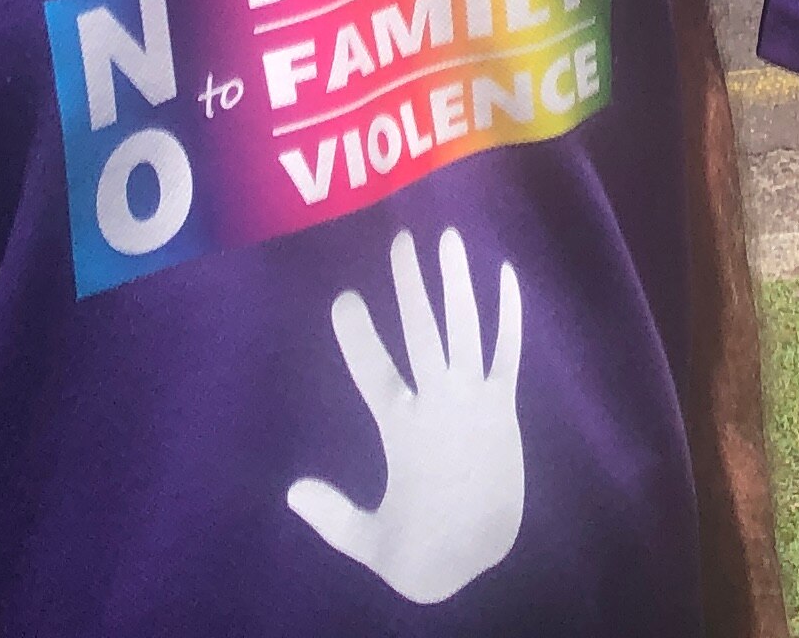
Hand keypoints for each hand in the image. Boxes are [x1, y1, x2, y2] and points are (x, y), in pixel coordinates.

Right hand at [286, 225, 527, 603]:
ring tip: (446, 237)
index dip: (357, 334)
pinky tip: (505, 273)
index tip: (344, 299)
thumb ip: (330, 513)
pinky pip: (508, 348)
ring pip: (466, 328)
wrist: (484, 560)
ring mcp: (476, 400)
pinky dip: (509, 311)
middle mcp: (440, 405)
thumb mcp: (368, 539)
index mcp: (403, 431)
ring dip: (455, 281)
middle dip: (410, 285)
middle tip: (400, 240)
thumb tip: (290, 490)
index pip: (373, 371)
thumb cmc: (422, 551)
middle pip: (422, 332)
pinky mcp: (505, 405)